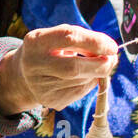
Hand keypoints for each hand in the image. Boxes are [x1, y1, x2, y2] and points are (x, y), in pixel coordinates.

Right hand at [0, 25, 117, 113]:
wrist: (25, 74)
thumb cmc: (50, 49)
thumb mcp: (58, 36)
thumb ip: (83, 39)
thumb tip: (111, 52)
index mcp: (35, 42)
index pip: (69, 38)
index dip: (95, 42)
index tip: (112, 46)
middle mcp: (34, 65)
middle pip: (74, 67)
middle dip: (100, 64)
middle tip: (112, 59)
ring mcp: (41, 86)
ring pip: (81, 81)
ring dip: (96, 72)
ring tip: (93, 64)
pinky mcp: (51, 100)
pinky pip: (81, 92)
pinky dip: (89, 82)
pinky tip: (82, 76)